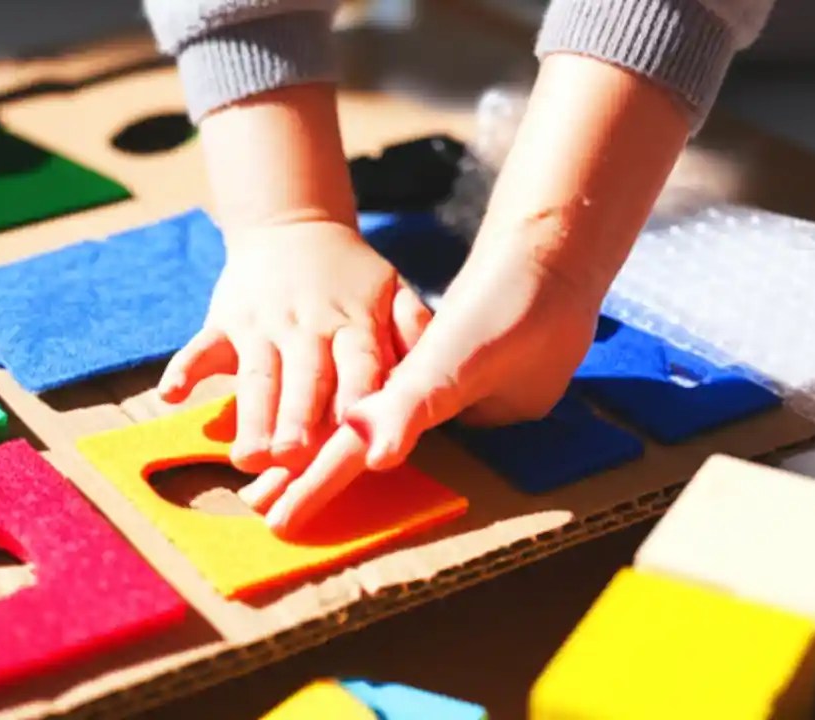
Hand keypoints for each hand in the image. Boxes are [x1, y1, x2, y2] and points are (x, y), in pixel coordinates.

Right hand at [158, 219, 433, 472]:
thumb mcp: (393, 290)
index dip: (359, 398)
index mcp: (354, 323)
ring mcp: (262, 324)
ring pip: (256, 375)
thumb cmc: (352, 278)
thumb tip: (436, 362)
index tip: (358, 434)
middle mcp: (308, 326)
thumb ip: (414, 327)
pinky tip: (171, 396)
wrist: (293, 228)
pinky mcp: (223, 322)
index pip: (360, 365)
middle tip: (292, 458)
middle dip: (298, 418)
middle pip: (304, 378)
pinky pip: (200, 348)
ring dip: (251, 415)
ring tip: (248, 457)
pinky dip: (185, 370)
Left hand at [239, 52, 690, 537]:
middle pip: (356, 451)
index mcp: (428, 411)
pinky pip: (386, 391)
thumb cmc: (515, 308)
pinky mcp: (444, 358)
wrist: (558, 257)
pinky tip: (333, 409)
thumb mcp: (462, 355)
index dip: (316, 486)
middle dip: (309, 479)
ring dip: (322, 448)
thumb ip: (415, 404)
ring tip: (272, 474)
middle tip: (256, 508)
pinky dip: (355, 407)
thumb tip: (370, 452)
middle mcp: (430, 407)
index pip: (359, 456)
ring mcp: (440, 385)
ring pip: (366, 427)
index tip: (273, 518)